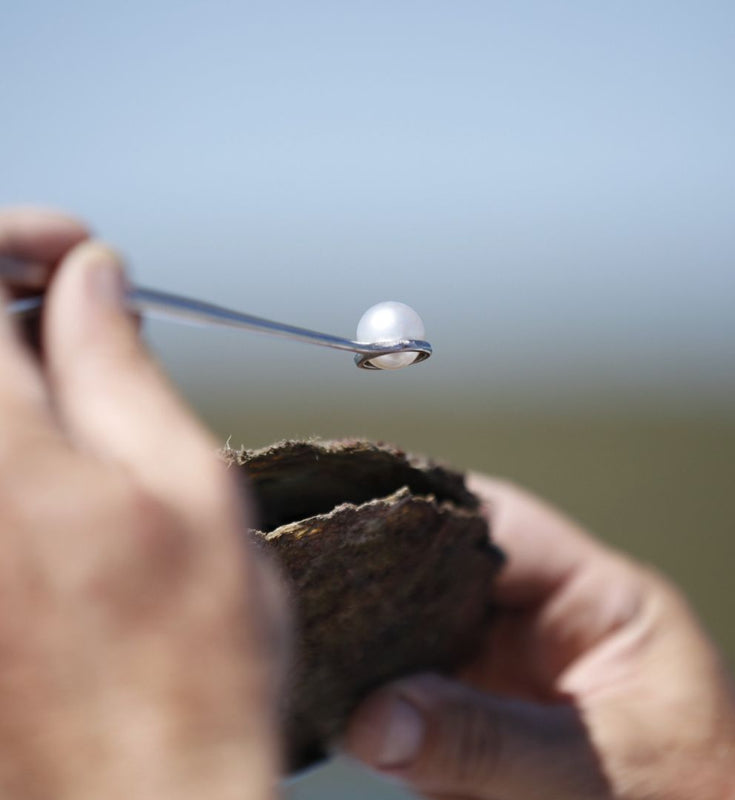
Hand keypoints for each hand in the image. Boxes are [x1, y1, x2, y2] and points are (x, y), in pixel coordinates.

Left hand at [0, 208, 285, 798]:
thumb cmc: (191, 660)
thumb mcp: (191, 490)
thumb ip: (124, 368)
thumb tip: (95, 278)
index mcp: (1, 458)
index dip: (19, 239)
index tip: (80, 252)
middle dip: (13, 292)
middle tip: (88, 306)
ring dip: (14, 362)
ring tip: (81, 377)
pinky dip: (11, 421)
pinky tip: (52, 440)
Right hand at [346, 474, 734, 798]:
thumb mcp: (595, 772)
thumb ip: (485, 741)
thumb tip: (367, 718)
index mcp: (598, 599)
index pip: (500, 525)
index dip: (425, 509)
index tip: (351, 507)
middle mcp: (547, 628)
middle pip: (450, 574)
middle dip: (384, 573)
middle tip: (310, 571)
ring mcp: (512, 679)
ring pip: (426, 634)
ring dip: (373, 636)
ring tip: (304, 624)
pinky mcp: (486, 729)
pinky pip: (418, 698)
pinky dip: (377, 696)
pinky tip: (330, 688)